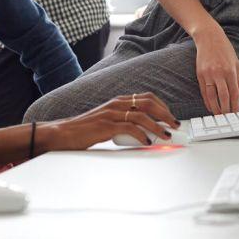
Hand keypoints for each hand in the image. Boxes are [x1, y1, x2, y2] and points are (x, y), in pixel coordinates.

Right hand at [39, 93, 181, 149]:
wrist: (63, 133)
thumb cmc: (85, 130)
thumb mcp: (107, 122)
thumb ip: (123, 123)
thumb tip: (144, 133)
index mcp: (118, 101)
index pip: (146, 97)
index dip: (162, 106)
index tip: (171, 117)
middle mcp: (116, 104)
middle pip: (148, 102)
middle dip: (165, 113)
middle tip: (175, 125)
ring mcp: (111, 113)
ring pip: (142, 115)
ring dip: (158, 126)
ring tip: (166, 135)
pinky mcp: (106, 125)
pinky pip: (129, 127)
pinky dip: (142, 134)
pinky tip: (147, 141)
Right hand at [192, 25, 238, 114]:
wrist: (209, 38)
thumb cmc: (225, 50)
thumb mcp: (237, 65)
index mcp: (231, 71)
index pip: (234, 93)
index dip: (236, 105)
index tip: (237, 114)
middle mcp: (219, 73)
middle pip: (223, 96)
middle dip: (226, 109)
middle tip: (228, 118)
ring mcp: (208, 74)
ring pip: (212, 96)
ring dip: (215, 108)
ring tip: (219, 115)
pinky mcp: (200, 74)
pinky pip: (204, 91)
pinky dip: (207, 101)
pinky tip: (210, 107)